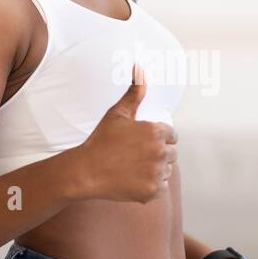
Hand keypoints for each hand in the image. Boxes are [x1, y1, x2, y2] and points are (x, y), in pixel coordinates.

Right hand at [71, 62, 176, 202]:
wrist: (86, 171)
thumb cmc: (101, 139)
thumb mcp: (118, 113)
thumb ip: (134, 92)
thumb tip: (139, 67)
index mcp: (156, 132)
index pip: (172, 136)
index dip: (156, 138)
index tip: (141, 143)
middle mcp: (161, 152)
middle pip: (171, 154)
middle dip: (157, 154)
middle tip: (134, 156)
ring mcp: (157, 173)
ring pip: (166, 170)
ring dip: (155, 169)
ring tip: (132, 167)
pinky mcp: (152, 191)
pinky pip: (161, 187)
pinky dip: (150, 185)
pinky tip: (133, 179)